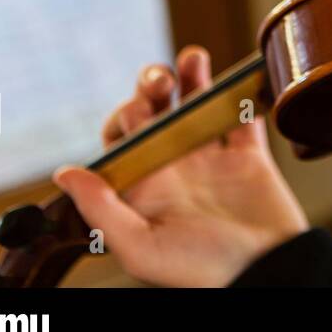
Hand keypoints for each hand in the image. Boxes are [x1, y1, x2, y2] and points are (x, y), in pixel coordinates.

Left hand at [53, 46, 308, 286]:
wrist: (266, 272)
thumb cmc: (201, 272)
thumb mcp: (140, 247)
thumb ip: (102, 209)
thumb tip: (65, 172)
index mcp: (145, 185)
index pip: (121, 136)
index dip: (124, 114)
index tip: (138, 110)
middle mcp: (175, 166)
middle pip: (156, 110)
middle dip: (152, 85)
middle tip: (161, 81)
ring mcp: (213, 158)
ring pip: (196, 103)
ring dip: (192, 76)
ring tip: (192, 59)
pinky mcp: (250, 155)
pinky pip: (243, 114)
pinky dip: (241, 90)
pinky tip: (236, 75)